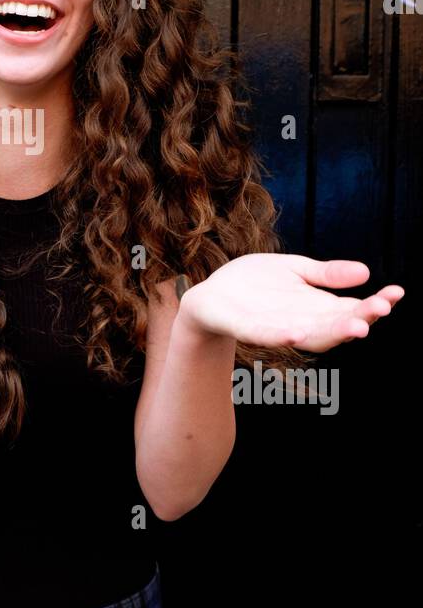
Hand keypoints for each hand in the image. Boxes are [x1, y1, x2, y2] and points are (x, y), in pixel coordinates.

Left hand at [178, 254, 403, 354]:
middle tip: (381, 309)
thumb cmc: (255, 284)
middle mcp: (303, 321)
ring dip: (332, 334)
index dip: (375, 304)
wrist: (210, 295)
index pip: (352, 308)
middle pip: (338, 324)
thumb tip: (365, 271)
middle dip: (360, 319)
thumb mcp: (295, 270)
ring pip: (310, 336)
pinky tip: (296, 333)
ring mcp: (277, 328)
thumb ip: (327, 274)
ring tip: (355, 329)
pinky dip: (282, 337)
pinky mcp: (248, 329)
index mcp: (317, 307)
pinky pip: (267, 336)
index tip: (397, 293)